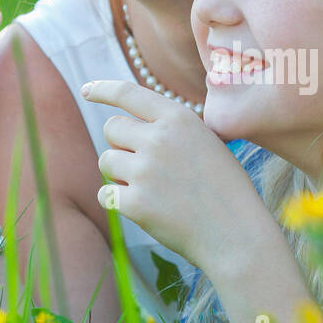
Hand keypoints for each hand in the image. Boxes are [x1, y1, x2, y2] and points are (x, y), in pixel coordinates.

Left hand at [81, 78, 267, 266]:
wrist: (235, 233)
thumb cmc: (224, 189)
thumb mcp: (206, 142)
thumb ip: (171, 129)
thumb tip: (131, 127)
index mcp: (179, 119)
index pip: (129, 93)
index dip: (103, 89)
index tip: (87, 90)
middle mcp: (159, 139)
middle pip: (111, 128)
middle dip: (120, 145)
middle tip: (144, 164)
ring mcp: (145, 172)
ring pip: (106, 161)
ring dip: (119, 174)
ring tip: (151, 188)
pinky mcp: (135, 203)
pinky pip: (105, 194)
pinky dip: (118, 202)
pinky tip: (146, 208)